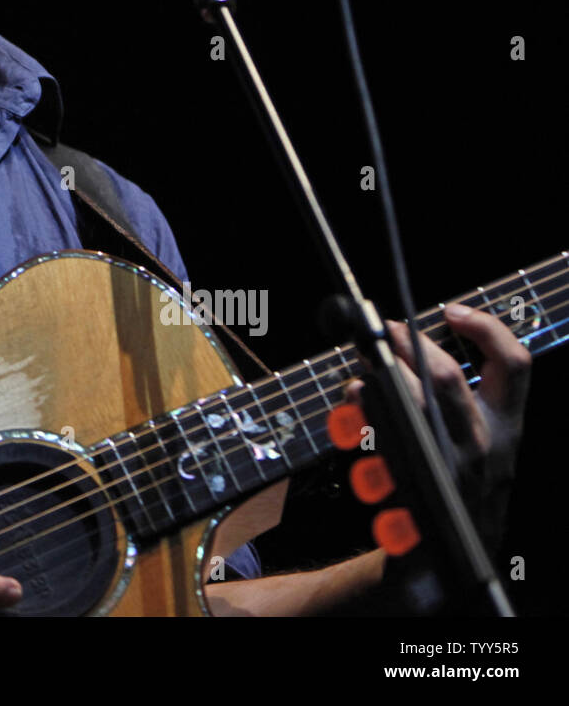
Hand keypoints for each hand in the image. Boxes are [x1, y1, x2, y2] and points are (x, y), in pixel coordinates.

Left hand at [348, 304, 531, 547]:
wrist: (457, 556)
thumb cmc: (461, 479)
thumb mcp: (481, 438)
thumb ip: (457, 396)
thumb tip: (402, 344)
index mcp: (505, 424)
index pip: (515, 364)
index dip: (486, 328)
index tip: (450, 310)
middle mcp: (484, 443)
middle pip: (446, 377)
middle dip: (405, 344)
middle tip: (382, 331)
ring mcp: (450, 467)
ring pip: (409, 405)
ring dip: (376, 377)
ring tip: (358, 367)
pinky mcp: (416, 488)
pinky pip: (379, 444)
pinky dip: (358, 420)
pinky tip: (350, 411)